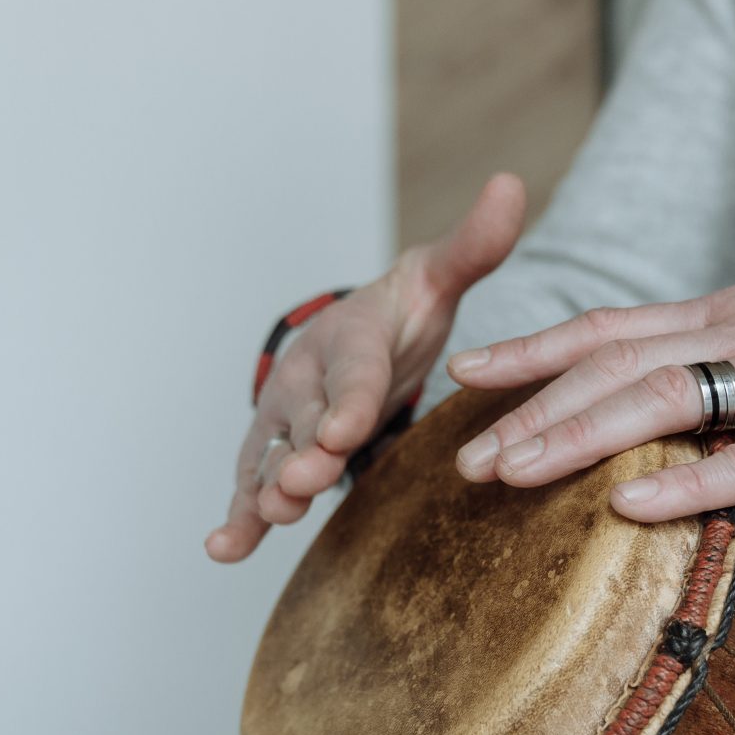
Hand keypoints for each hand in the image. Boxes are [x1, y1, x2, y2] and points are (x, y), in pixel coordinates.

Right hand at [205, 175, 527, 562]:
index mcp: (350, 339)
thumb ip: (474, 245)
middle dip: (305, 453)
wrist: (358, 334)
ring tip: (268, 517)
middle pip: (307, 422)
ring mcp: (286, 422)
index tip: (346, 429)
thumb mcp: (439, 277)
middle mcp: (307, 380)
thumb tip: (510, 186)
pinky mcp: (277, 457)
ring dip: (268, 489)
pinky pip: (254, 488)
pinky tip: (223, 549)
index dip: (348, 400)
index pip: (352, 372)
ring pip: (273, 458)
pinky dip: (238, 518)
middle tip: (305, 479)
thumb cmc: (401, 313)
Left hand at [444, 245, 734, 521]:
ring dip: (577, 437)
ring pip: (661, 400)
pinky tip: (630, 509)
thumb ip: (720, 352)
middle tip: (463, 459)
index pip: (608, 328)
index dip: (532, 350)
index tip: (464, 375)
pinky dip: (687, 484)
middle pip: (612, 366)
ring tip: (512, 474)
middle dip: (531, 412)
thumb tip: (657, 395)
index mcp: (725, 313)